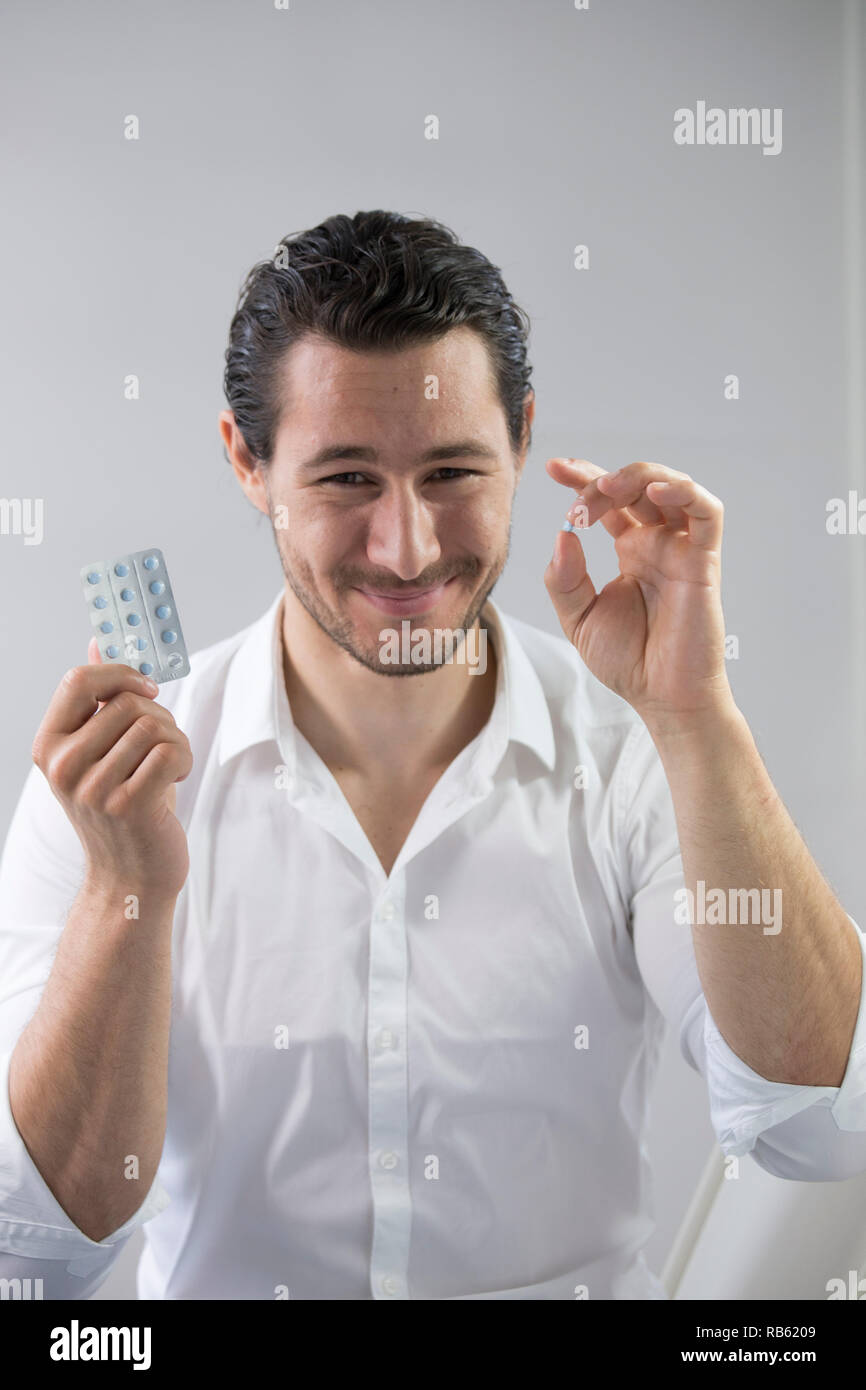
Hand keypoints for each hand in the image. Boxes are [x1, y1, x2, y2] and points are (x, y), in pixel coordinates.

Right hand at [31, 641, 192, 899]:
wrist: (130, 876)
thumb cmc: (122, 805)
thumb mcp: (101, 750)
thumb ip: (98, 700)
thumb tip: (96, 641)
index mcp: (49, 745)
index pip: (80, 680)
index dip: (121, 673)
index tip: (147, 689)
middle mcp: (62, 766)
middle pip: (127, 701)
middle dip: (159, 716)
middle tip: (161, 745)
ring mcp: (92, 788)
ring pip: (153, 724)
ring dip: (175, 740)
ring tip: (168, 766)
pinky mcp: (128, 805)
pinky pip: (170, 749)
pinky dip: (185, 758)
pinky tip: (177, 778)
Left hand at [543, 458, 735, 730]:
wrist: (662, 697)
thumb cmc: (628, 662)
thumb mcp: (578, 619)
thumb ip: (564, 579)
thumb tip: (562, 535)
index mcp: (631, 550)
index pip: (609, 500)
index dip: (584, 477)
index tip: (553, 467)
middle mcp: (658, 543)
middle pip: (635, 487)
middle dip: (603, 481)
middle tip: (579, 501)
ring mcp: (682, 549)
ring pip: (672, 486)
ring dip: (639, 476)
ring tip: (608, 488)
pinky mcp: (704, 561)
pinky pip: (706, 513)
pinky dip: (685, 492)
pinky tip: (656, 491)